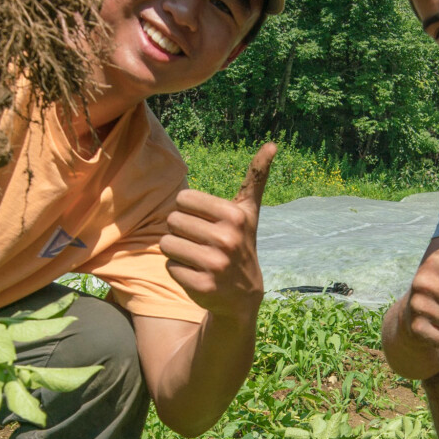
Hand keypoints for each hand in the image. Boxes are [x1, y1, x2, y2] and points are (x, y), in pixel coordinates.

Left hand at [162, 143, 275, 320]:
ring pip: (166, 244)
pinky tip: (197, 274)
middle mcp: (227, 239)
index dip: (188, 211)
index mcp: (235, 216)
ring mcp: (215, 264)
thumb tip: (272, 144)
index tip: (205, 223)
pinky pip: (169, 267)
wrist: (242, 295)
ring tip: (197, 257)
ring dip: (176, 251)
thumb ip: (256, 177)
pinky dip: (178, 271)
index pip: (183, 199)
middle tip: (200, 243)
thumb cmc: (240, 243)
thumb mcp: (248, 212)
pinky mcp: (202, 285)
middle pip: (172, 221)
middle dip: (180, 231)